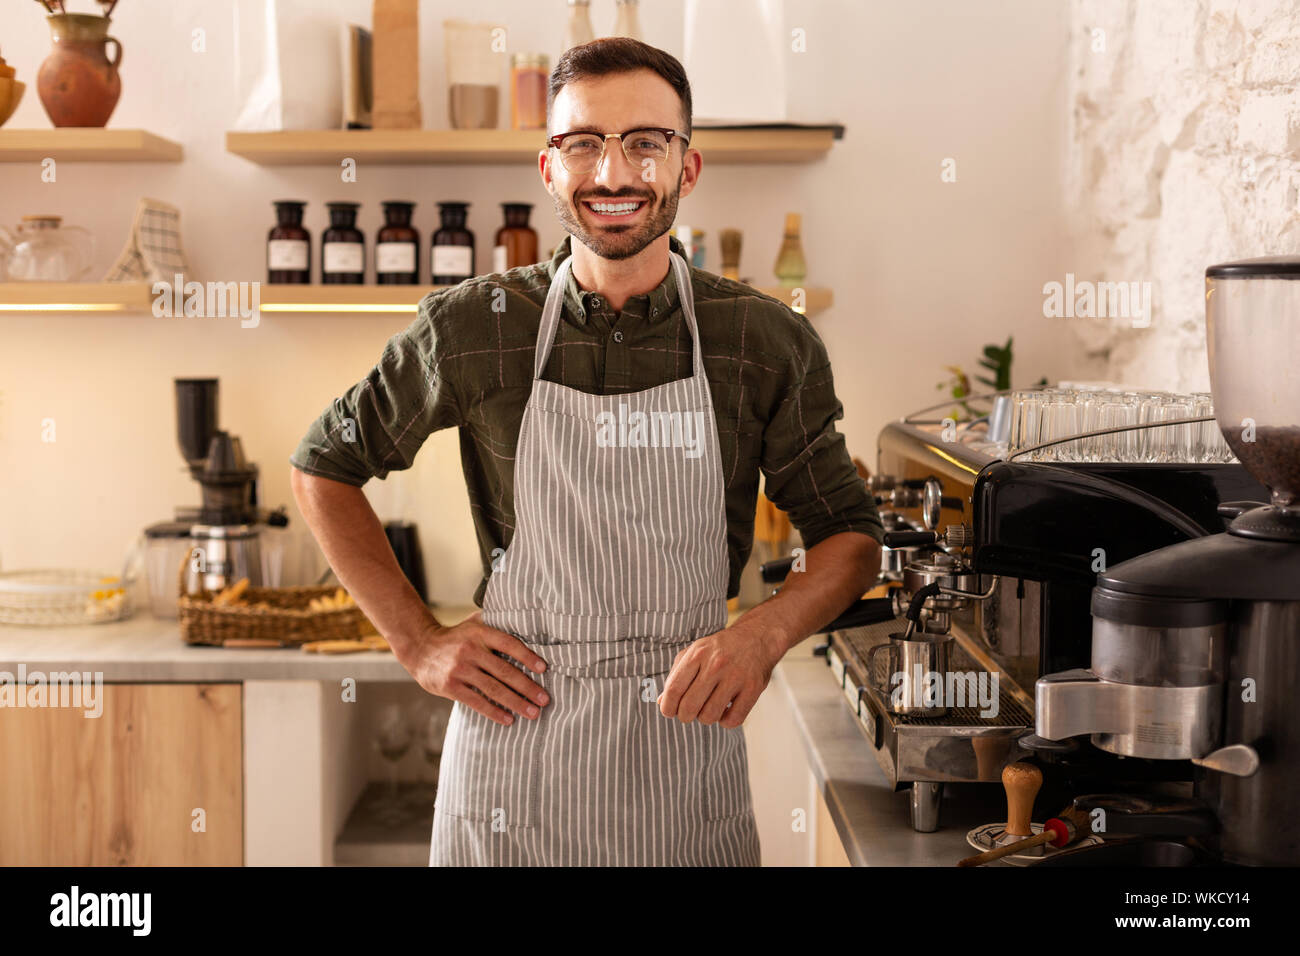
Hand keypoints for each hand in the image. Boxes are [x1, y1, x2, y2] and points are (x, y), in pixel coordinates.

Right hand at [399, 611, 549, 726]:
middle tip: (545, 699)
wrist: (420, 648)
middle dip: (528, 687)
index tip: (544, 669)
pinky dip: (494, 712)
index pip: (509, 644)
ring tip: (533, 712)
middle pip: (504, 671)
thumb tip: (525, 620)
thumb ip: (495, 622)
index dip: (527, 656)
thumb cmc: (455, 638)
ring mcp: (459, 669)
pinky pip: (477, 702)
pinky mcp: (450, 687)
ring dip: (516, 703)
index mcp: (479, 633)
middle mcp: (470, 650)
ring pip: (493, 689)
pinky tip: (509, 720)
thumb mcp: (472, 623)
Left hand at [658, 622, 782, 727]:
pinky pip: (733, 720)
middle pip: (689, 707)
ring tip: (708, 708)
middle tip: (688, 712)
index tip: (669, 711)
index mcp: (698, 654)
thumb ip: (675, 676)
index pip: (674, 689)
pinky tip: (726, 710)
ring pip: (710, 716)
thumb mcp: (694, 653)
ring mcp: (736, 677)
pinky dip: (726, 721)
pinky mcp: (753, 688)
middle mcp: (716, 664)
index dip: (668, 707)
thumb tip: (663, 703)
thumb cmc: (720, 649)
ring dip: (705, 718)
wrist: (757, 637)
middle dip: (684, 716)